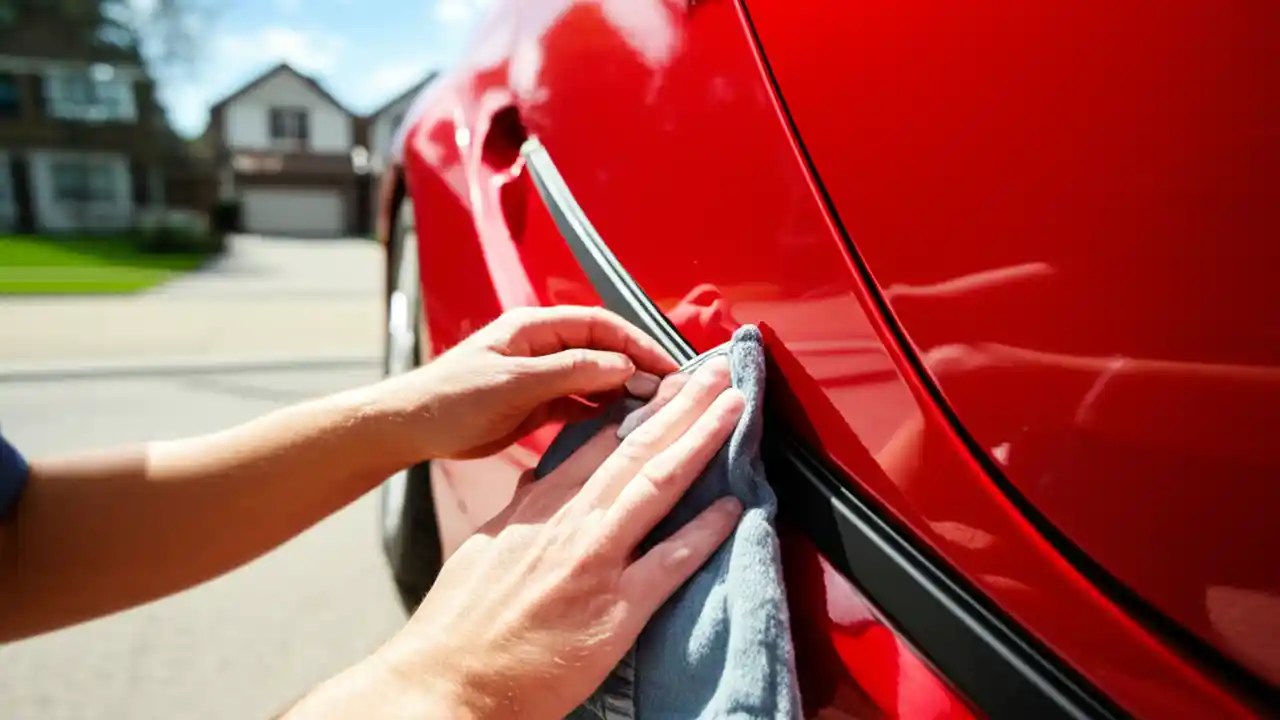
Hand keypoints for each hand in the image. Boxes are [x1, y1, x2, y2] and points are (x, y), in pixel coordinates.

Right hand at [293, 358, 744, 718]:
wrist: (446, 681)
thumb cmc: (460, 623)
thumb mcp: (484, 547)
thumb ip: (519, 512)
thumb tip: (535, 485)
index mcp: (538, 507)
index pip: (599, 443)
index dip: (641, 408)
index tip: (669, 383)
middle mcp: (569, 524)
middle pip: (635, 449)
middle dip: (680, 405)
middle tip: (716, 372)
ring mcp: (594, 562)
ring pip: (656, 485)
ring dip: (700, 440)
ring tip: (733, 407)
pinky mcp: (615, 611)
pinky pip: (671, 562)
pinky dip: (705, 531)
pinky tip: (733, 505)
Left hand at [372, 306, 677, 460]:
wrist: (412, 427)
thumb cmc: (454, 397)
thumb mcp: (514, 382)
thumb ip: (570, 372)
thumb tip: (625, 366)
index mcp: (536, 327)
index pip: (601, 326)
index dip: (638, 342)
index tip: (669, 367)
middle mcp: (544, 346)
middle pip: (604, 350)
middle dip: (638, 367)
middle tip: (672, 393)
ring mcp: (542, 375)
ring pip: (596, 378)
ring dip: (624, 392)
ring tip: (656, 411)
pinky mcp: (539, 404)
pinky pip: (581, 404)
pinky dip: (603, 413)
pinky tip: (624, 427)